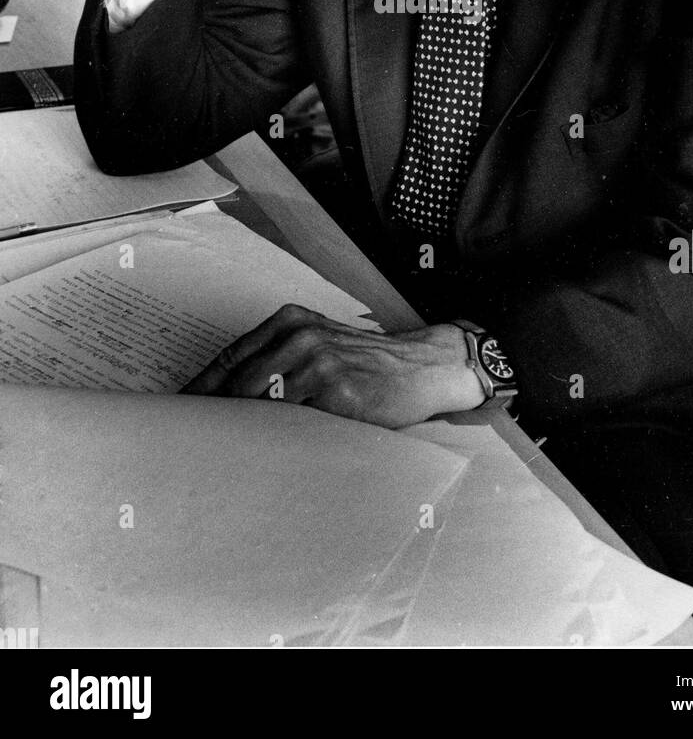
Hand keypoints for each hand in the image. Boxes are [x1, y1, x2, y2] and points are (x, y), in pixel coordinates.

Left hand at [180, 305, 485, 428]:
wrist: (424, 366)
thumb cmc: (368, 363)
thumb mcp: (320, 344)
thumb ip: (279, 359)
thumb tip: (229, 398)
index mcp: (289, 321)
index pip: (229, 357)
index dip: (200, 388)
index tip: (177, 413)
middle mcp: (298, 336)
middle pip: (236, 382)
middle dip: (211, 415)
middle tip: (188, 444)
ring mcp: (317, 362)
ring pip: (259, 404)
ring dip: (237, 433)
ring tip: (216, 458)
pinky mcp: (337, 391)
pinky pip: (293, 423)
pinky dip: (274, 442)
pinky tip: (261, 460)